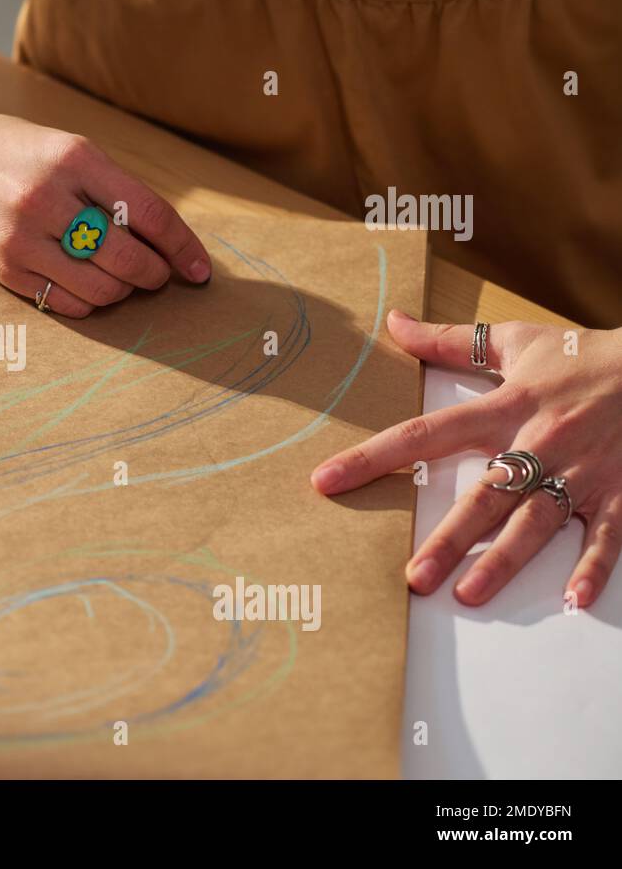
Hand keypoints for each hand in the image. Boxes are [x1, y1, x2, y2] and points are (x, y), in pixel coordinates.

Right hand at [0, 103, 211, 317]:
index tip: (200, 269)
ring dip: (121, 291)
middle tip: (157, 276)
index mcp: (73, 159)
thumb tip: (164, 240)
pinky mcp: (2, 267)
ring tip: (120, 279)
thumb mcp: (63, 149)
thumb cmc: (8, 150)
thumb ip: (111, 189)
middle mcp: (47, 198)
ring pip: (100, 289)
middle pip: (128, 259)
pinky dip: (88, 302)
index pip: (149, 214)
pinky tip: (88, 288)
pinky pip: (65, 302)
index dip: (182, 247)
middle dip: (154, 275)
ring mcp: (21, 237)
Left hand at [312, 310, 621, 607]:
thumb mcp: (517, 341)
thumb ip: (449, 341)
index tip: (326, 480)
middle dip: (449, 536)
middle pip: (485, 493)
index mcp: (506, 407)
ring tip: (468, 593)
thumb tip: (394, 320)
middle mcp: (539, 442)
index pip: (425, 432)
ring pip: (537, 521)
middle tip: (414, 576)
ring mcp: (582, 471)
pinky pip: (609, 535)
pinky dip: (594, 566)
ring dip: (504, 559)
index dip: (372, 456)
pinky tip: (572, 599)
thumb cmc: (587, 357)